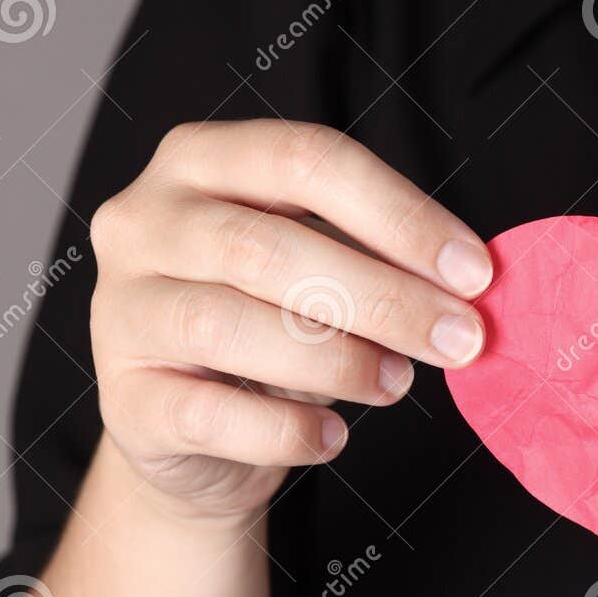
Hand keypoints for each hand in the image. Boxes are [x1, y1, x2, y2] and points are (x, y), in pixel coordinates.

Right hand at [90, 119, 493, 519]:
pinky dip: (286, 431)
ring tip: (398, 383)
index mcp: (203, 161)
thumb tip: (469, 287)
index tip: (475, 273)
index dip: (402, 216)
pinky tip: (333, 437)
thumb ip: (381, 262)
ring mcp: (121, 309)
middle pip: (270, 247)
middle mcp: (145, 221)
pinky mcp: (123, 400)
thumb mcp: (325, 271)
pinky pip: (209, 414)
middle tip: (460, 340)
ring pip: (229, 325)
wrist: (199, 432)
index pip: (307, 159)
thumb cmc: (274, 325)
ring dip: (339, 361)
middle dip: (385, 298)